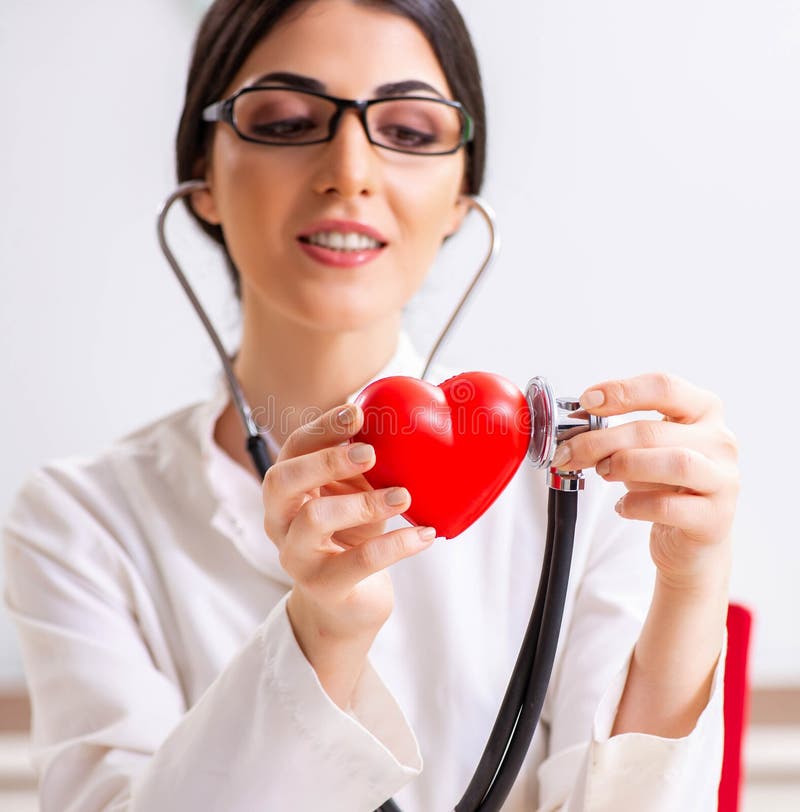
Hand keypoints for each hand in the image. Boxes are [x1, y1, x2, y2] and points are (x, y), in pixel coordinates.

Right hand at [261, 403, 435, 706]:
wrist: (347, 603)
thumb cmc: (351, 535)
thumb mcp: (354, 493)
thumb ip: (361, 464)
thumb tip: (397, 420)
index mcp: (287, 488)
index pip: (292, 449)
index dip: (321, 428)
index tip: (357, 413)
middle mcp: (280, 520)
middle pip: (282, 480)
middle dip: (326, 460)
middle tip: (371, 453)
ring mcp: (296, 555)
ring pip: (315, 519)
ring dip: (365, 502)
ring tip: (404, 496)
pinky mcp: (322, 586)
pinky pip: (358, 562)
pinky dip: (397, 544)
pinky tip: (426, 534)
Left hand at [551, 373, 738, 592]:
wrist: (690, 537)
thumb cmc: (665, 484)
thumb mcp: (644, 448)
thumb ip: (618, 433)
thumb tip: (574, 432)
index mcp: (702, 409)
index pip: (664, 387)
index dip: (622, 391)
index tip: (588, 401)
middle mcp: (719, 440)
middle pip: (656, 430)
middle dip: (603, 440)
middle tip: (572, 452)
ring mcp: (722, 479)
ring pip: (675, 463)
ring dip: (626, 465)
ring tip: (603, 472)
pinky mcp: (714, 517)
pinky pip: (669, 506)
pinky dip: (636, 504)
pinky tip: (623, 506)